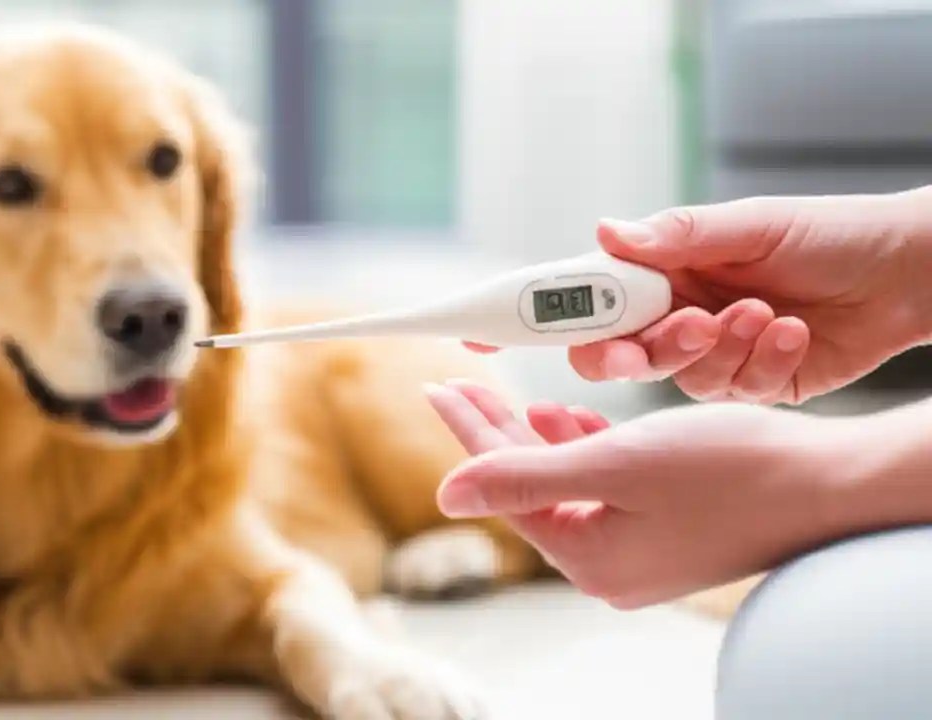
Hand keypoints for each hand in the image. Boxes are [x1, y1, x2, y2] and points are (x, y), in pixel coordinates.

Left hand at [424, 380, 847, 608]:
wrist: (833, 485)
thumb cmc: (730, 469)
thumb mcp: (614, 464)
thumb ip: (524, 476)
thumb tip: (445, 493)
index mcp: (589, 558)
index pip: (505, 486)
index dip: (468, 430)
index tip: (435, 388)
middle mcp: (610, 567)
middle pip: (532, 486)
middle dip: (497, 431)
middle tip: (460, 386)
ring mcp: (642, 553)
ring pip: (569, 483)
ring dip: (541, 438)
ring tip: (511, 398)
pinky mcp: (670, 532)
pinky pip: (607, 490)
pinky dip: (586, 451)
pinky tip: (572, 419)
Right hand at [469, 189, 931, 403]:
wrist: (905, 276)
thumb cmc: (830, 234)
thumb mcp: (753, 225)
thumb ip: (679, 236)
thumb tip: (606, 233)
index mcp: (660, 269)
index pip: (579, 293)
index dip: (527, 313)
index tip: (477, 333)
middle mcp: (672, 312)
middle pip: (610, 350)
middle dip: (628, 350)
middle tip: (659, 336)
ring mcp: (706, 353)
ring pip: (670, 377)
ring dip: (711, 350)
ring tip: (758, 313)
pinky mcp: (745, 387)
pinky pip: (728, 392)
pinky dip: (759, 363)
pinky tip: (791, 331)